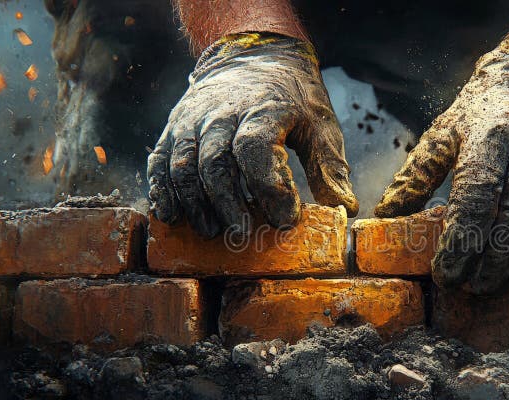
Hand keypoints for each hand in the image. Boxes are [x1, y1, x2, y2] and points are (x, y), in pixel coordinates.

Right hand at [148, 33, 357, 237]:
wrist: (253, 54)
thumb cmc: (292, 96)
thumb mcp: (320, 123)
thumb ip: (329, 167)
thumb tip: (347, 208)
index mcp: (263, 109)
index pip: (257, 149)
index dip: (269, 188)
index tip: (286, 219)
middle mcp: (222, 113)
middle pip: (216, 162)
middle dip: (228, 203)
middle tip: (243, 235)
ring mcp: (193, 119)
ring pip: (184, 164)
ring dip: (194, 202)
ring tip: (210, 231)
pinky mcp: (174, 127)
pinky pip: (160, 160)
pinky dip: (162, 189)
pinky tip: (170, 215)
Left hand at [375, 39, 508, 293]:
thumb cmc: (481, 114)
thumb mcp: (443, 134)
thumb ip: (416, 175)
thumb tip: (387, 216)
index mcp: (490, 136)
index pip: (477, 198)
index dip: (462, 242)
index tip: (446, 273)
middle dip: (493, 260)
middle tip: (473, 287)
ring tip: (501, 275)